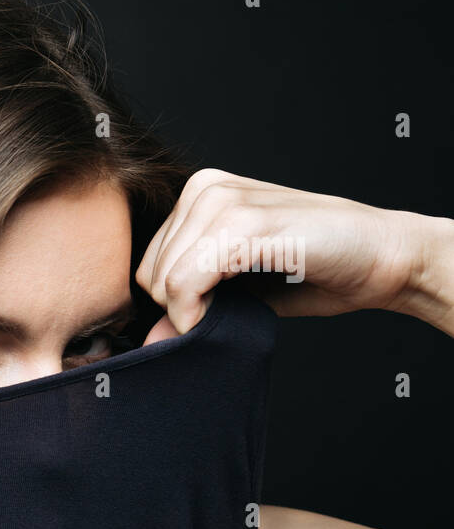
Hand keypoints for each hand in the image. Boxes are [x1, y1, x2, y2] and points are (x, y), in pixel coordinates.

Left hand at [135, 168, 450, 334]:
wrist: (381, 257)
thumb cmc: (313, 271)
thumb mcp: (237, 288)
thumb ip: (191, 303)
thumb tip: (148, 340)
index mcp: (199, 196)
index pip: (147, 265)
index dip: (173, 303)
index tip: (214, 310)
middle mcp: (205, 189)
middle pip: (150, 274)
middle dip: (182, 308)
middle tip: (230, 310)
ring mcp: (224, 200)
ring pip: (165, 279)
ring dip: (194, 311)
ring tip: (243, 303)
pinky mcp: (244, 223)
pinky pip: (187, 281)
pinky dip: (199, 311)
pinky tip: (236, 309)